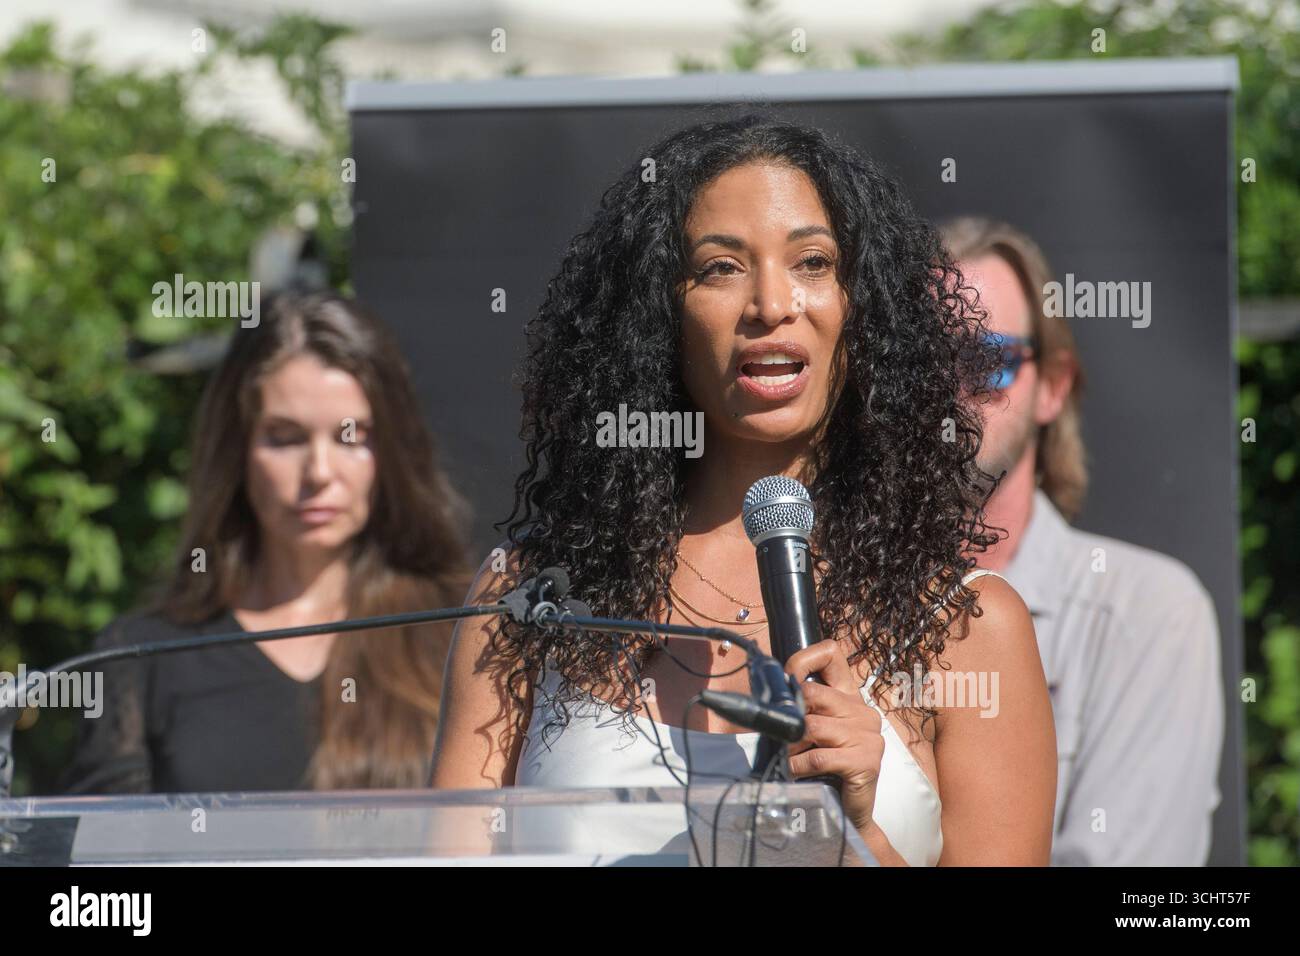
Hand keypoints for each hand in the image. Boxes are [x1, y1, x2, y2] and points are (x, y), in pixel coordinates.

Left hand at [784, 640, 884, 834]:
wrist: (849, 813)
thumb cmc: (827, 769)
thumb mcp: (814, 732)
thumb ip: (803, 709)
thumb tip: (765, 695)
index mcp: (850, 696)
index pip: (831, 654)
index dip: (803, 660)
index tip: (786, 681)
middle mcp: (863, 710)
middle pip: (812, 693)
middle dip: (790, 716)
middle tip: (781, 735)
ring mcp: (868, 735)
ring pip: (812, 726)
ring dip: (791, 745)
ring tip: (788, 756)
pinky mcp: (866, 761)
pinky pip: (818, 757)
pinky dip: (797, 765)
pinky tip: (794, 771)